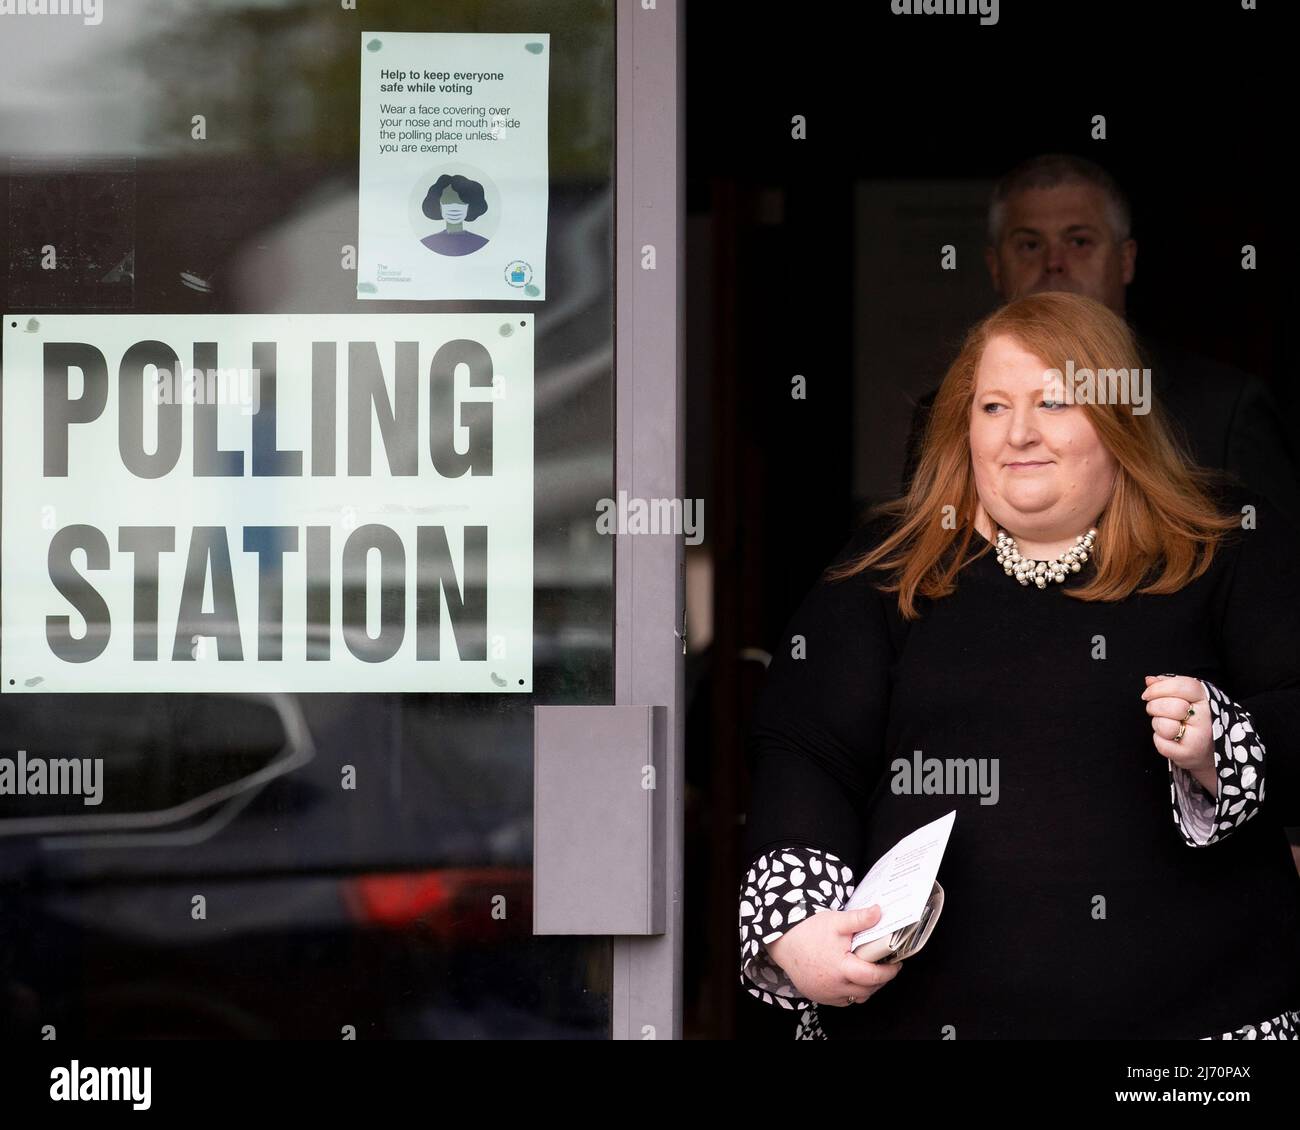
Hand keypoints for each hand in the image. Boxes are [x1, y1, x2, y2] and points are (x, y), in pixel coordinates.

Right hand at [764, 903, 902, 1006]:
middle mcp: (834, 985)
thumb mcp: (836, 920)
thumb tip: (879, 912)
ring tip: (870, 972)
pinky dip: (851, 992)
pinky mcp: (819, 996)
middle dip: (881, 980)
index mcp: (841, 968)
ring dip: (867, 988)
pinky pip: (843, 1000)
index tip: (896, 964)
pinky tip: (851, 978)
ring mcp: (826, 993)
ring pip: (856, 998)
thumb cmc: (808, 930)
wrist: (782, 941)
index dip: (889, 971)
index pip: (873, 976)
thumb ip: (860, 919)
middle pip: (868, 990)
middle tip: (886, 966)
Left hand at [1142, 674, 1214, 795]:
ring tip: (1169, 727)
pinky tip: (1171, 741)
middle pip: (1169, 706)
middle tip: (1159, 712)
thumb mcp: (1187, 698)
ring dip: (1158, 725)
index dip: (1159, 688)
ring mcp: (1200, 737)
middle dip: (1155, 707)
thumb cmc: (1193, 721)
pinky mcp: (1189, 754)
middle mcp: (1207, 718)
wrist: (1208, 752)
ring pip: (1164, 725)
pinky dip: (1160, 741)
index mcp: (1207, 699)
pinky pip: (1160, 743)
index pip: (1183, 686)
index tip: (1147, 694)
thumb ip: (1168, 686)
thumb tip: (1150, 680)